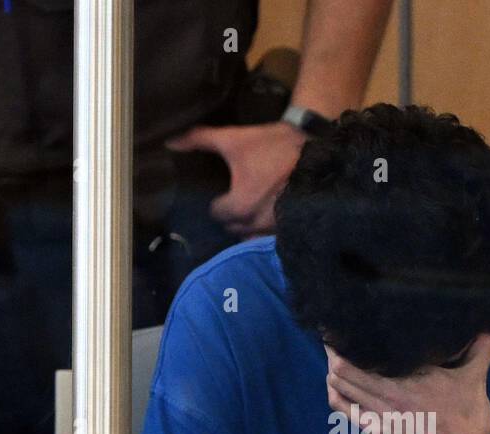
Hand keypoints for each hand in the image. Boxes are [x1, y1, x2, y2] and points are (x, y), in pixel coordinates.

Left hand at [167, 122, 307, 235]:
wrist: (320, 151)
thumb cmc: (276, 146)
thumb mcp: (236, 139)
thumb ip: (200, 140)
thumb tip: (170, 142)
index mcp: (239, 206)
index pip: (216, 214)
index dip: (216, 201)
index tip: (221, 192)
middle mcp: (256, 225)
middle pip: (232, 227)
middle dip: (231, 215)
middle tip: (236, 198)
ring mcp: (275, 231)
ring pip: (251, 235)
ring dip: (248, 224)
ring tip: (252, 207)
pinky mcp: (292, 230)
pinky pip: (270, 238)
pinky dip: (266, 228)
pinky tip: (269, 213)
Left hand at [325, 334, 489, 433]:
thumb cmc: (468, 422)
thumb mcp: (474, 382)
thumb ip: (480, 351)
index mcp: (406, 384)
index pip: (364, 360)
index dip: (350, 343)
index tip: (343, 327)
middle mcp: (387, 400)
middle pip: (343, 374)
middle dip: (334, 355)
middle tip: (332, 339)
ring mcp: (379, 420)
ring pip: (340, 393)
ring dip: (333, 376)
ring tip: (334, 359)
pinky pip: (348, 413)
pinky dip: (340, 398)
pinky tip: (338, 389)